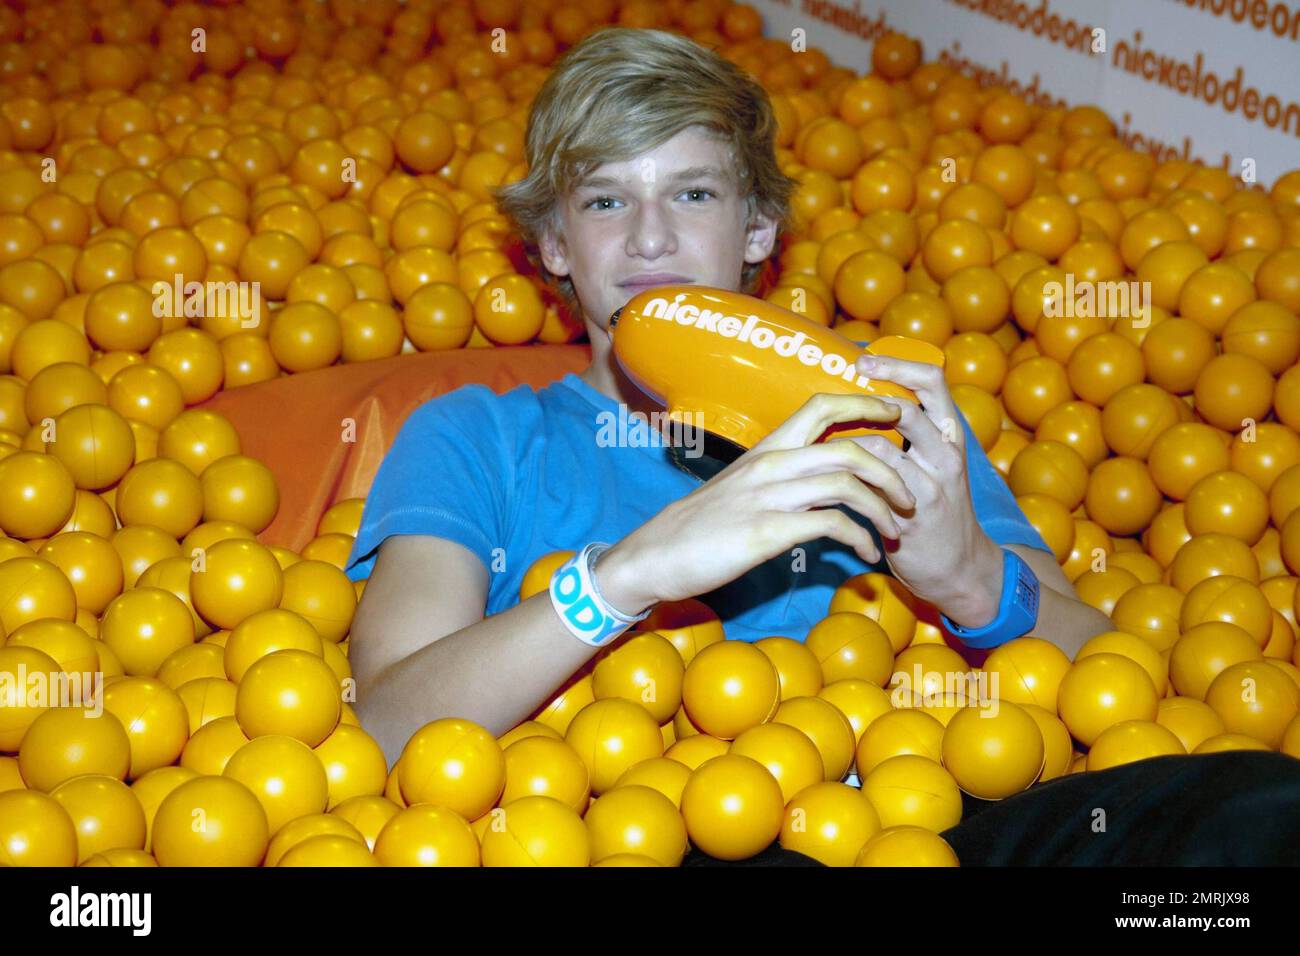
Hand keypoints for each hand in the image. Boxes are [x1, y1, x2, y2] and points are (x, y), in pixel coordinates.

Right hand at [596, 392, 916, 613]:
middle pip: (848, 447)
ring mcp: (769, 497)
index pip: (821, 405)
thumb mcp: (739, 488)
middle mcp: (770, 464)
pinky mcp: (768, 533)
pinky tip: (865, 554)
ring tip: (895, 530)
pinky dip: (859, 538)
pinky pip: (831, 525)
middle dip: (891, 470)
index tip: (895, 415)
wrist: (654, 556)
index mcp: (765, 449)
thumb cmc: (698, 525)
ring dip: (883, 507)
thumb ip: (776, 477)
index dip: (864, 403)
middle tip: (910, 495)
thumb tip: (812, 477)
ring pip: (847, 483)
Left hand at [842, 353, 1003, 628]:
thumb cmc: (938, 508)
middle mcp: (944, 457)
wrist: (960, 568)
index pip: (933, 383)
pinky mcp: (907, 519)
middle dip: (863, 399)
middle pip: (906, 411)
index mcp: (949, 436)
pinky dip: (842, 480)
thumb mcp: (935, 464)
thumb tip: (864, 399)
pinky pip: (867, 490)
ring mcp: (928, 488)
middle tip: (830, 395)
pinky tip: (823, 478)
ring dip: (842, 443)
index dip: (898, 367)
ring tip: (820, 442)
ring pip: (878, 449)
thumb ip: (911, 435)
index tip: (864, 361)